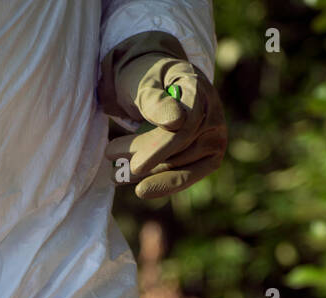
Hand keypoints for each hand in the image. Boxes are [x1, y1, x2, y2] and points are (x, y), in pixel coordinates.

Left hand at [98, 31, 226, 199]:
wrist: (157, 84)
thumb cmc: (146, 80)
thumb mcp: (142, 81)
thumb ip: (154, 99)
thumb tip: (175, 121)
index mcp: (197, 89)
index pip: (183, 126)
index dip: (159, 148)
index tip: (136, 165)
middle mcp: (212, 115)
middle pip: (180, 149)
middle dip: (145, 159)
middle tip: (111, 158)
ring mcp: (214, 138)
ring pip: (180, 166)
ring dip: (147, 174)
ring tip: (116, 175)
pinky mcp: (208, 158)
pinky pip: (187, 176)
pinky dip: (161, 184)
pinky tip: (141, 189)